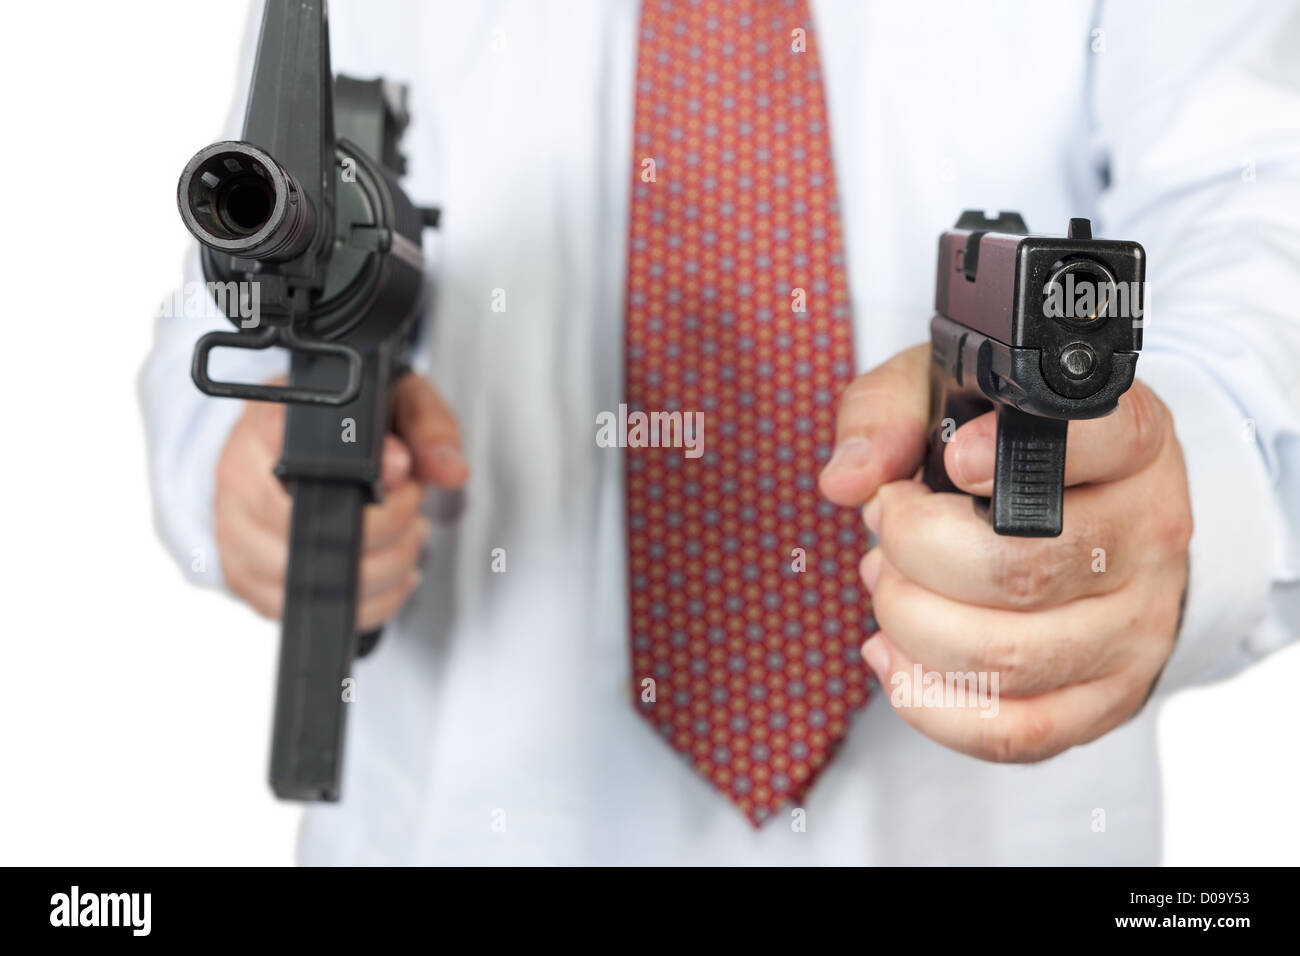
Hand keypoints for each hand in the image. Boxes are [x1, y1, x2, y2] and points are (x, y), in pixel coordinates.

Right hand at [214, 373, 467, 630]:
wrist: (304, 445)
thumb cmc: (346, 424)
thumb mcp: (397, 402)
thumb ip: (427, 426)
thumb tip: (446, 467)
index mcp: (268, 421)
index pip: (292, 450)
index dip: (356, 471)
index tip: (398, 471)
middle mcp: (239, 477)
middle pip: (312, 527)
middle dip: (387, 523)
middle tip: (410, 503)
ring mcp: (236, 533)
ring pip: (312, 577)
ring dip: (383, 566)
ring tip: (404, 536)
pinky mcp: (247, 580)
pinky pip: (307, 609)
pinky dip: (364, 601)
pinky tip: (386, 572)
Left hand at [819, 344, 1192, 761]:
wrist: (1086, 515)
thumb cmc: (1001, 446)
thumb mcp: (946, 394)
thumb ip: (888, 416)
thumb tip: (847, 480)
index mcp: (1130, 445)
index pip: (1105, 443)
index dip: (1012, 458)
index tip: (954, 460)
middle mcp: (1149, 536)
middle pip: (1019, 570)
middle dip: (913, 549)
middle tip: (886, 521)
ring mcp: (1137, 629)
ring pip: (1005, 657)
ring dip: (909, 621)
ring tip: (887, 580)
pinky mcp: (1107, 700)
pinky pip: (1010, 732)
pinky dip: (926, 701)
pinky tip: (890, 652)